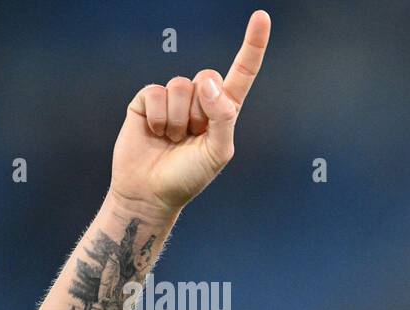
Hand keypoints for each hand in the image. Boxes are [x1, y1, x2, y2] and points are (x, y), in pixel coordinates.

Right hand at [108, 10, 270, 218]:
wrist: (150, 192)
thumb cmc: (189, 176)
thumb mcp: (218, 152)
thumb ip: (223, 117)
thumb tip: (208, 82)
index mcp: (224, 111)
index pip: (241, 73)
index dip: (252, 46)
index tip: (262, 17)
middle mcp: (200, 100)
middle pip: (207, 76)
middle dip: (201, 108)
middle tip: (192, 136)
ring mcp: (173, 99)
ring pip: (181, 85)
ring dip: (178, 119)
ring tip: (173, 139)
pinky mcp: (147, 100)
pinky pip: (156, 93)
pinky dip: (159, 118)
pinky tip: (155, 134)